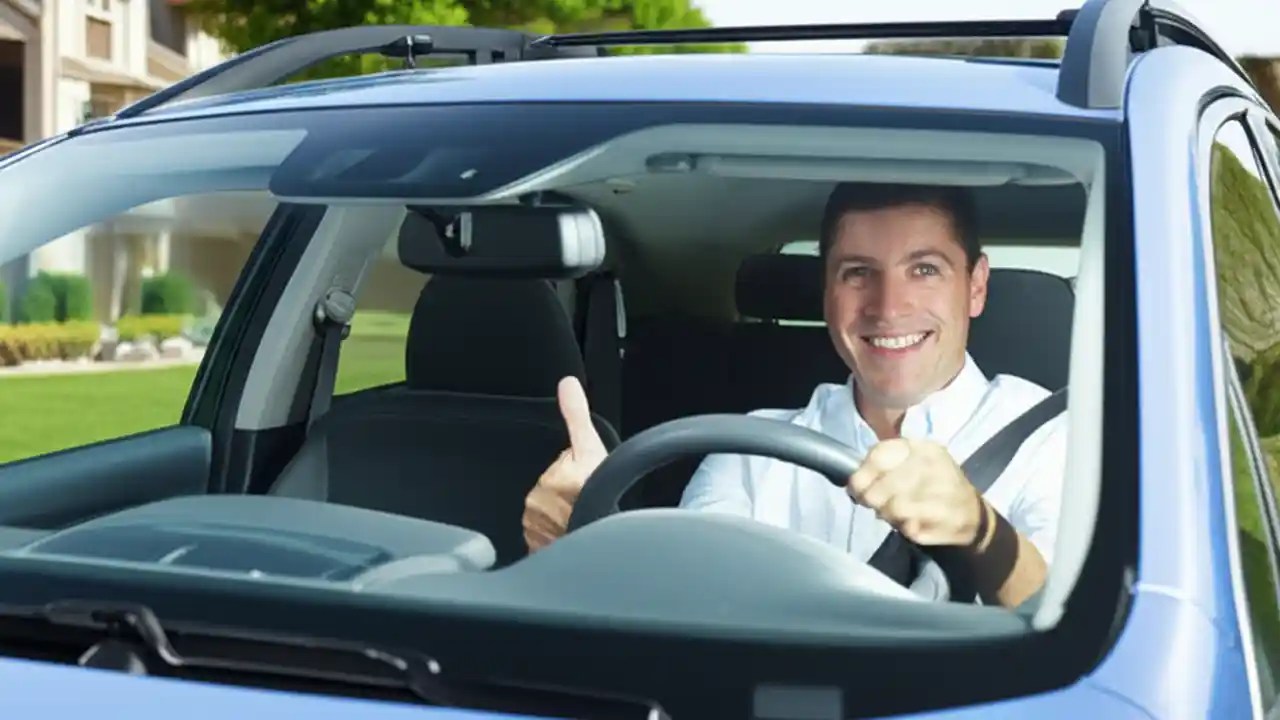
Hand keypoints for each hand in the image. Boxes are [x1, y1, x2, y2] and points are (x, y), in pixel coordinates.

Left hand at [522, 376, 607, 552]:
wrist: (607, 544)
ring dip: (566, 517)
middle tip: (590, 502)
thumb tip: (566, 383)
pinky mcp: (539, 551)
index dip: (580, 473)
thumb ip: (576, 415)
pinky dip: (559, 537)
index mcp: (546, 480)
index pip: (561, 469)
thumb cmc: (604, 499)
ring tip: (585, 519)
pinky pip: (547, 540)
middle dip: (572, 495)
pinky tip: (576, 535)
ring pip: (551, 515)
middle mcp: (535, 505)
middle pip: (555, 491)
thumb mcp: (591, 449)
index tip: (590, 483)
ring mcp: (536, 531)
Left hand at [846, 438, 987, 547]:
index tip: (856, 486)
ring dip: (887, 514)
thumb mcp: (914, 464)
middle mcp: (935, 466)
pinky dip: (903, 528)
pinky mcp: (947, 518)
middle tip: (872, 504)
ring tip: (893, 514)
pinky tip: (910, 524)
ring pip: (894, 507)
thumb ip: (885, 466)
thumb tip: (854, 482)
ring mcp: (944, 492)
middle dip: (870, 498)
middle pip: (883, 485)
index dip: (862, 474)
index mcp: (924, 448)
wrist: (973, 514)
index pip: (881, 454)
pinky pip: (908, 527)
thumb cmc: (933, 486)